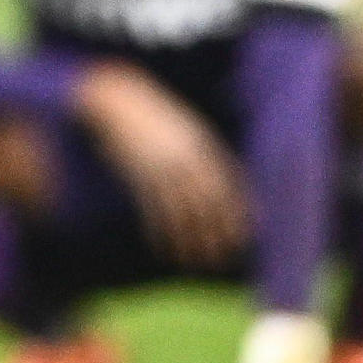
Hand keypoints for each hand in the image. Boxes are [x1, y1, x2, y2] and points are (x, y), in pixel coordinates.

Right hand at [69, 61, 250, 271]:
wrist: (117, 100)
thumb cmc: (155, 115)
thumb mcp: (187, 128)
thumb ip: (204, 153)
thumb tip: (223, 184)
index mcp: (203, 146)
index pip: (228, 187)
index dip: (238, 213)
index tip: (246, 235)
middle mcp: (186, 158)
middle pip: (208, 204)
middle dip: (216, 234)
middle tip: (222, 257)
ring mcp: (161, 167)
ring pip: (182, 212)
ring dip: (189, 241)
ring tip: (193, 262)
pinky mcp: (139, 174)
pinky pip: (153, 209)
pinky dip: (159, 232)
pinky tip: (163, 247)